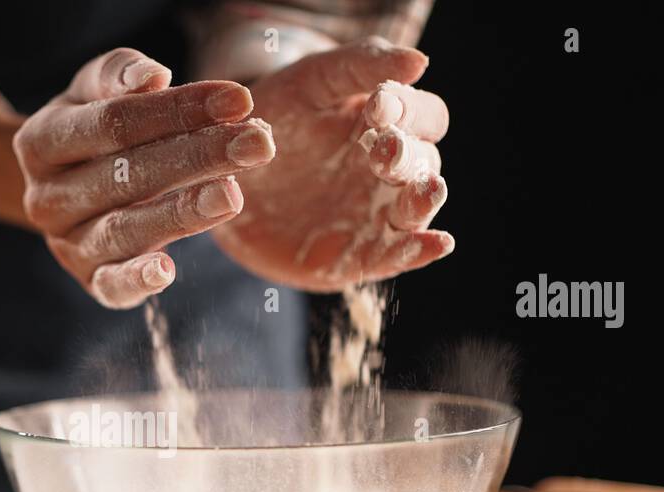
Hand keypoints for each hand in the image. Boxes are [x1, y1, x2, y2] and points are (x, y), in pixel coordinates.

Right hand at [13, 48, 275, 307]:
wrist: (65, 186)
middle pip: (126, 175)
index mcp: (40, 143)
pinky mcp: (92, 281)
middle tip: (258, 144)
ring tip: (233, 194)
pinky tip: (167, 270)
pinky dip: (137, 279)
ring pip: (125, 229)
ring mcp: (67, 245)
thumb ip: (119, 75)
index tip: (237, 101)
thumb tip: (154, 78)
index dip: (176, 110)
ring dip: (183, 213)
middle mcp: (46, 199)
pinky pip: (112, 286)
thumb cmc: (92, 130)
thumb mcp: (95, 92)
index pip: (113, 123)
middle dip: (198, 156)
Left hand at [213, 38, 452, 289]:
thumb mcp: (307, 84)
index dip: (407, 110)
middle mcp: (392, 172)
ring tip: (427, 190)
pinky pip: (394, 257)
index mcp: (386, 126)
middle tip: (383, 151)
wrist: (225, 181)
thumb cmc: (274, 122)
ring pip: (416, 210)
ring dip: (424, 201)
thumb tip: (418, 61)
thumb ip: (356, 67)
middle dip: (407, 156)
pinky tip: (438, 244)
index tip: (378, 105)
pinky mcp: (359, 256)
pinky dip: (418, 252)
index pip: (421, 115)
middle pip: (424, 162)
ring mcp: (377, 216)